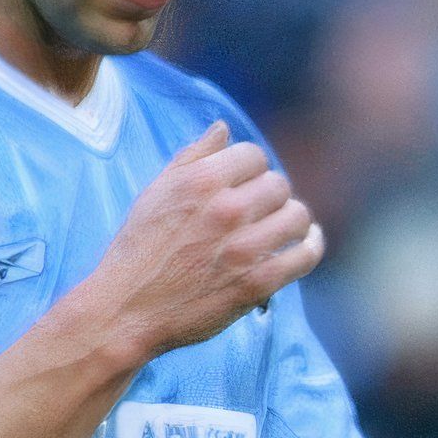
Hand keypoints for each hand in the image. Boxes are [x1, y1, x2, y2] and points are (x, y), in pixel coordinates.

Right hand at [84, 122, 323, 360]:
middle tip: (258, 212)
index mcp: (200, 181)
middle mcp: (226, 209)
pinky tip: (305, 243)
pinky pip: (306, 254)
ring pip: (298, 216)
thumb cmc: (139, 250)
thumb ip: (193, 156)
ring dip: (291, 221)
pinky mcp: (258, 281)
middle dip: (270, 196)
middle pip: (279, 184)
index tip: (244, 184)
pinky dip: (310, 246)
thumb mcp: (156, 193)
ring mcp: (245, 247)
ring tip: (280, 227)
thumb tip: (224, 127)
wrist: (127, 310)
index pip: (255, 155)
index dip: (251, 169)